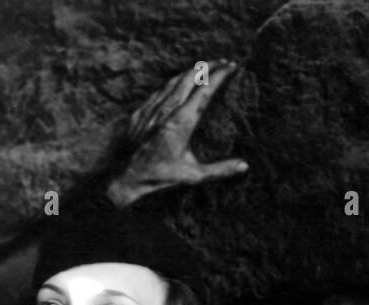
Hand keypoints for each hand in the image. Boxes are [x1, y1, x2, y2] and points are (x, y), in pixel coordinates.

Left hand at [106, 60, 248, 207]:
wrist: (124, 178)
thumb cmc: (159, 177)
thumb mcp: (192, 175)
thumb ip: (220, 170)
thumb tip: (244, 166)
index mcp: (182, 122)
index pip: (205, 89)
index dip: (220, 75)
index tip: (232, 67)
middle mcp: (167, 110)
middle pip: (190, 77)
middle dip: (208, 66)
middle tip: (223, 61)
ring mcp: (151, 109)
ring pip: (173, 81)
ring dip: (191, 71)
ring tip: (205, 67)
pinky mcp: (140, 112)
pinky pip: (159, 91)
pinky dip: (173, 82)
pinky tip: (178, 83)